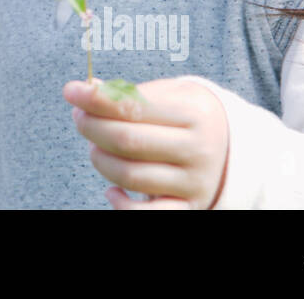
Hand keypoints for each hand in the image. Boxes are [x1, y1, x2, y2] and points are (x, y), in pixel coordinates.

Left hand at [63, 76, 228, 209]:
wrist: (232, 148)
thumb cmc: (187, 115)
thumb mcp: (169, 94)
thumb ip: (129, 92)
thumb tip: (86, 89)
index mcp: (195, 113)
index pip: (133, 107)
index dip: (95, 100)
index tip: (71, 91)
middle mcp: (198, 149)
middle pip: (127, 141)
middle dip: (92, 127)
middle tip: (79, 118)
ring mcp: (195, 182)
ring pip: (130, 176)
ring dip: (100, 160)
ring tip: (95, 147)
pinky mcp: (189, 207)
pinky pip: (146, 215)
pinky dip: (121, 204)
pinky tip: (111, 189)